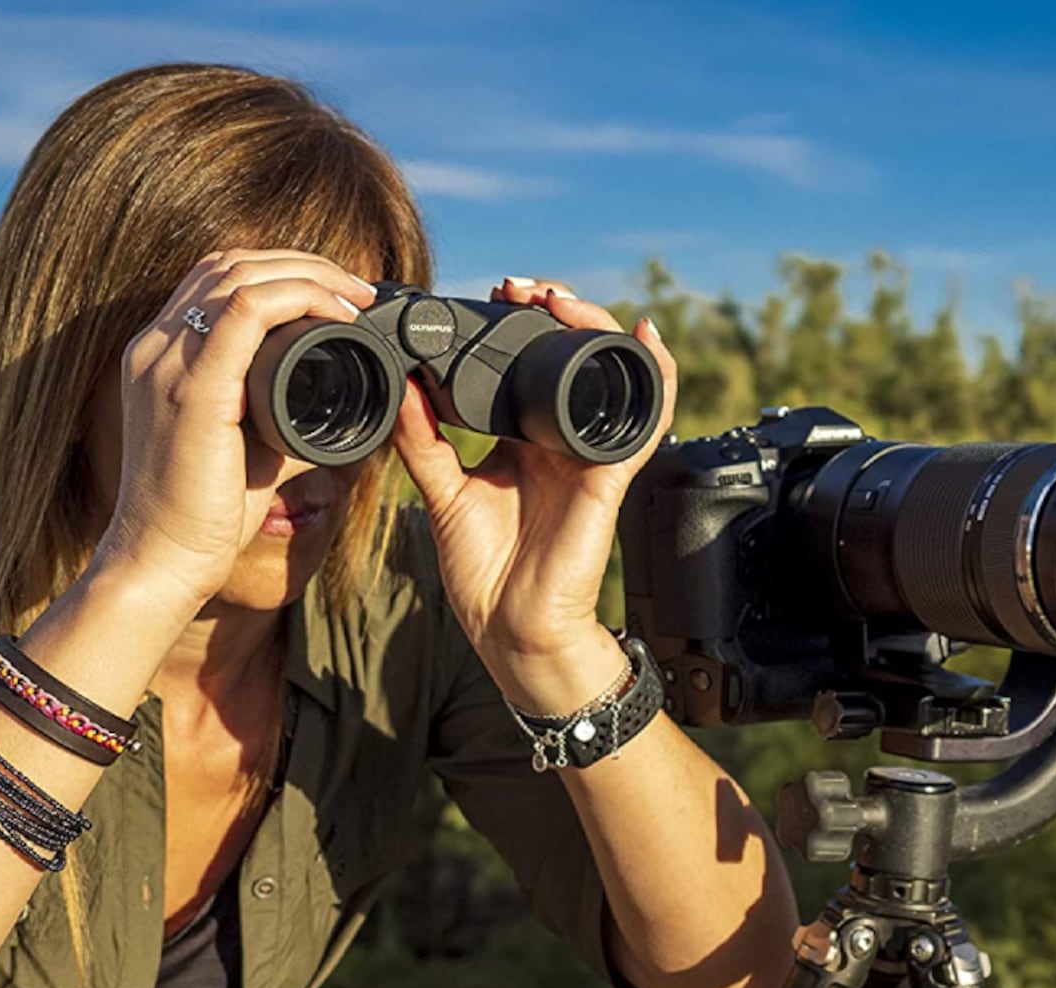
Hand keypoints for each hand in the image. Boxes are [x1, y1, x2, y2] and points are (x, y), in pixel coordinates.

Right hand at [91, 249, 375, 608]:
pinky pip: (248, 310)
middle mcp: (155, 347)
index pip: (215, 280)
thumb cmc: (202, 516)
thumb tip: (334, 409)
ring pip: (239, 274)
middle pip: (228, 264)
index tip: (335, 295)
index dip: (279, 272)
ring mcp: (166, 361)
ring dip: (308, 274)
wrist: (161, 562)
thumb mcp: (248, 447)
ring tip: (355, 295)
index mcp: (161, 356)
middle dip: (301, 263)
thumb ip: (280, 417)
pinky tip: (336, 314)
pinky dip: (299, 298)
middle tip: (356, 287)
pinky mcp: (191, 386)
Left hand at [390, 276, 677, 685]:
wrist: (511, 630)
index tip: (497, 293)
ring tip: (565, 302)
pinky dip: (653, 375)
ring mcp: (590, 454)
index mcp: (526, 438)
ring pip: (614, 372)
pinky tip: (644, 339)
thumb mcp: (442, 493)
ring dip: (598, 328)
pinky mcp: (610, 476)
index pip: (536, 362)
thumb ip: (423, 440)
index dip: (524, 323)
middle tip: (524, 290)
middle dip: (558, 312)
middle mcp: (563, 439)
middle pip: (578, 356)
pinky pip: (646, 418)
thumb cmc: (485, 574)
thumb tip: (402, 383)